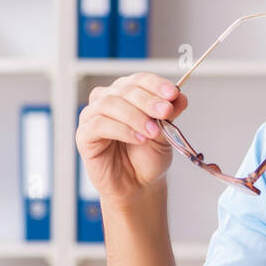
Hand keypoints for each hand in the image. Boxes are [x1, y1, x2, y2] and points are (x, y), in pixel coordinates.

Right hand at [75, 71, 189, 208]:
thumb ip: (170, 114)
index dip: (156, 84)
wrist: (139, 185)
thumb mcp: (166, 133)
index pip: (139, 80)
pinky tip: (138, 139)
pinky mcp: (84, 135)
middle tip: (165, 112)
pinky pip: (99, 125)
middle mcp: (108, 100)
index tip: (172, 94)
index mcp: (127, 94)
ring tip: (152, 132)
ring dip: (135, 116)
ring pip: (110, 104)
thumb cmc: (148, 158)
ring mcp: (93, 116)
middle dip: (148, 100)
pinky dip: (121, 129)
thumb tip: (180, 96)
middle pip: (125, 89)